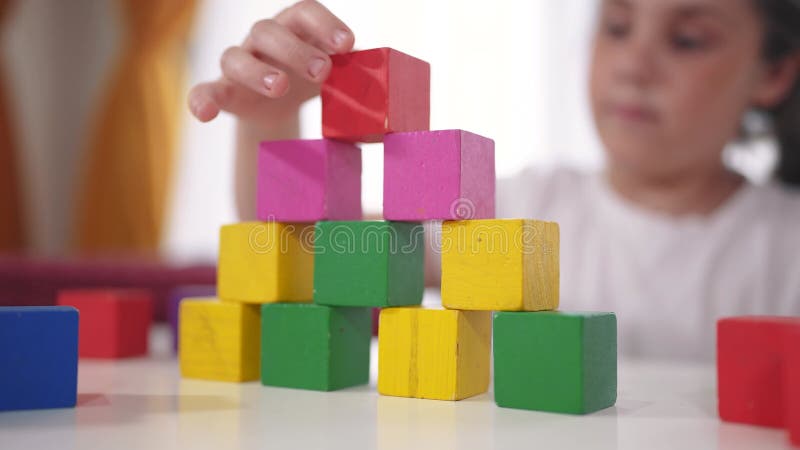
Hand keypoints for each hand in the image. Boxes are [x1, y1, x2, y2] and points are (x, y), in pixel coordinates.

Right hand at [188, 0, 354, 123]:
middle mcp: (263, 40)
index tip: (348, 45)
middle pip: (270, 31)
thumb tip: (387, 131)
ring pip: (235, 57)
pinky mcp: (221, 92)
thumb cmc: (310, 84)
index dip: (325, 25)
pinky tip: (207, 113)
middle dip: (296, 49)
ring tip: (280, 88)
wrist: (276, 109)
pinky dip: (200, 99)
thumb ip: (359, 99)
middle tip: (323, 71)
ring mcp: (239, 64)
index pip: (306, 12)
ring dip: (257, 71)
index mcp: (296, 30)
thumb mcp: (336, 86)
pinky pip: (202, 90)